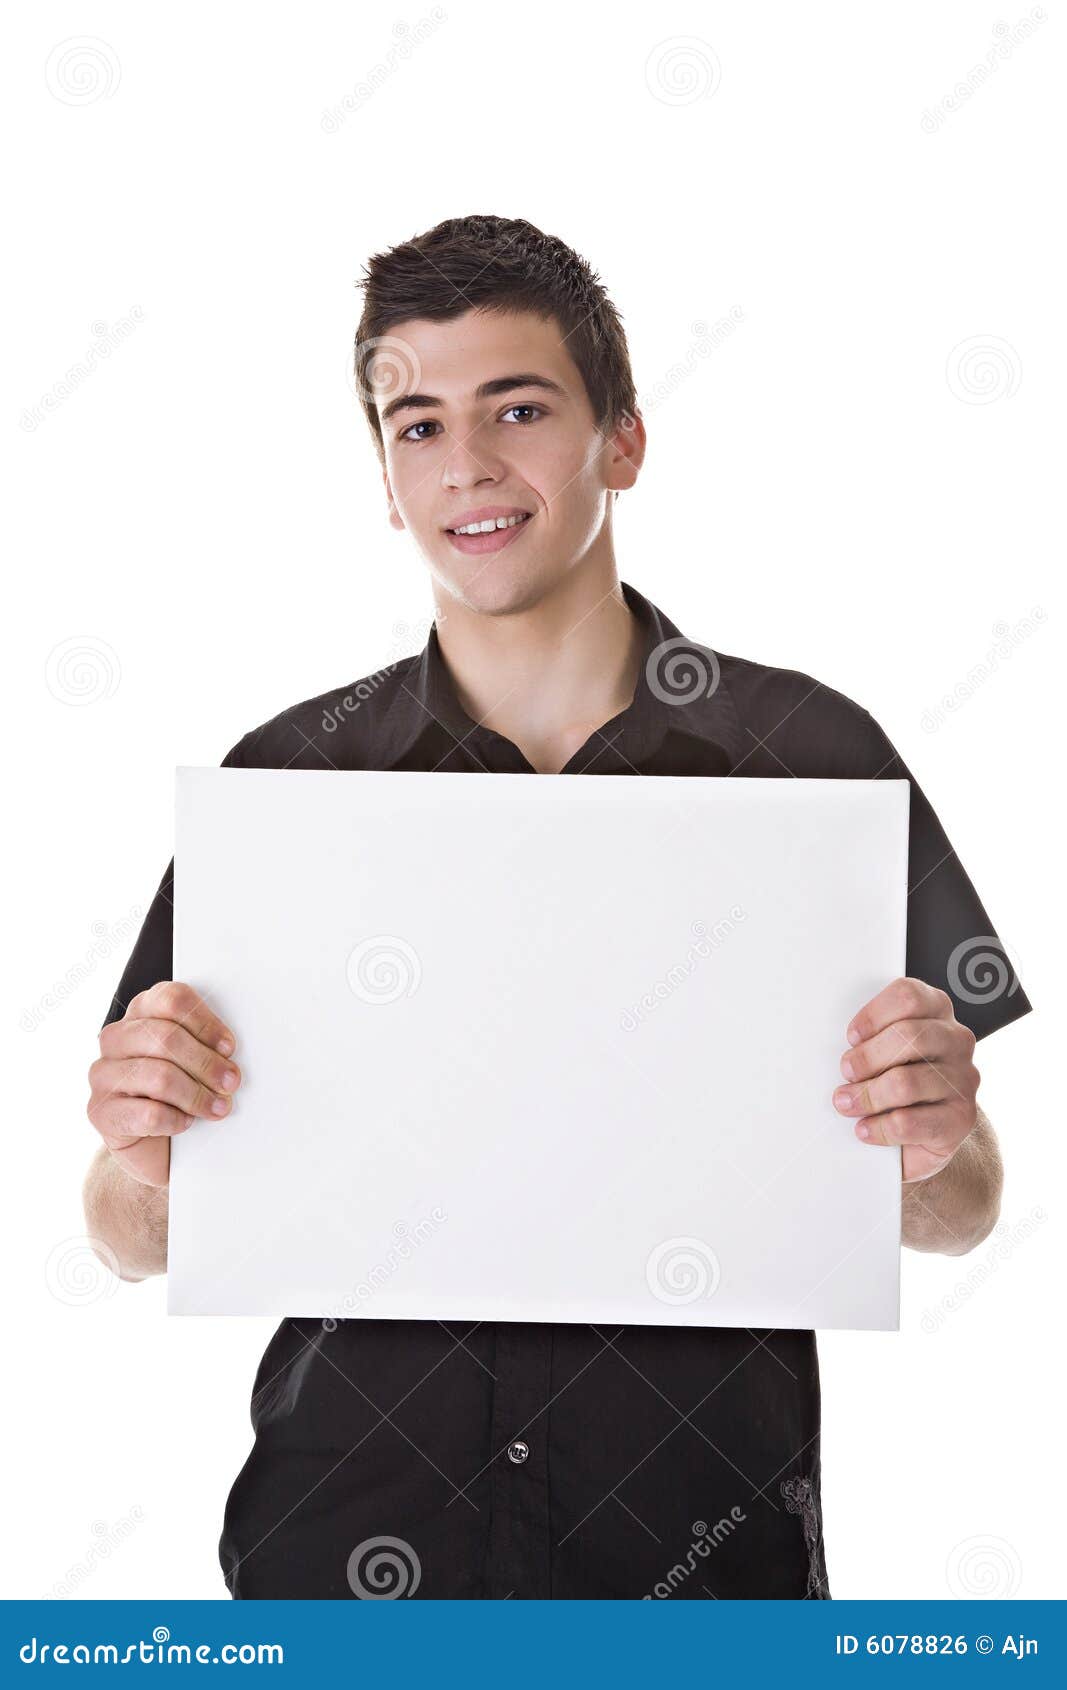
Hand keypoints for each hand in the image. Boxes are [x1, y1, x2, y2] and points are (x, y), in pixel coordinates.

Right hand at [87, 981, 240, 1186]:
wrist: (158, 1146)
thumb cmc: (180, 1094)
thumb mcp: (195, 1060)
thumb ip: (206, 1044)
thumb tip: (228, 1053)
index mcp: (141, 1013)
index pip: (171, 1000)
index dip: (205, 1023)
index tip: (228, 1047)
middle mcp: (116, 1038)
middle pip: (165, 1037)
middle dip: (206, 1062)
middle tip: (231, 1081)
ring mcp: (103, 1075)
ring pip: (158, 1076)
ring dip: (197, 1095)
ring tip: (218, 1107)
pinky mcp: (101, 1112)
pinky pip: (147, 1114)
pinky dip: (176, 1120)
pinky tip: (186, 1123)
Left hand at [832, 977, 979, 1182]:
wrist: (923, 1132)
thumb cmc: (898, 1081)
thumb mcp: (885, 1050)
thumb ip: (871, 1037)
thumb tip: (838, 1049)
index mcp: (937, 1012)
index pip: (909, 996)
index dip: (874, 1015)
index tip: (852, 1037)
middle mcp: (957, 1041)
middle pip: (908, 1036)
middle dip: (867, 1057)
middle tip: (846, 1072)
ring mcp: (964, 1080)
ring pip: (906, 1082)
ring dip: (867, 1095)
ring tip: (847, 1103)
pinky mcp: (962, 1119)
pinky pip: (910, 1122)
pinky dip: (879, 1127)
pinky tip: (865, 1128)